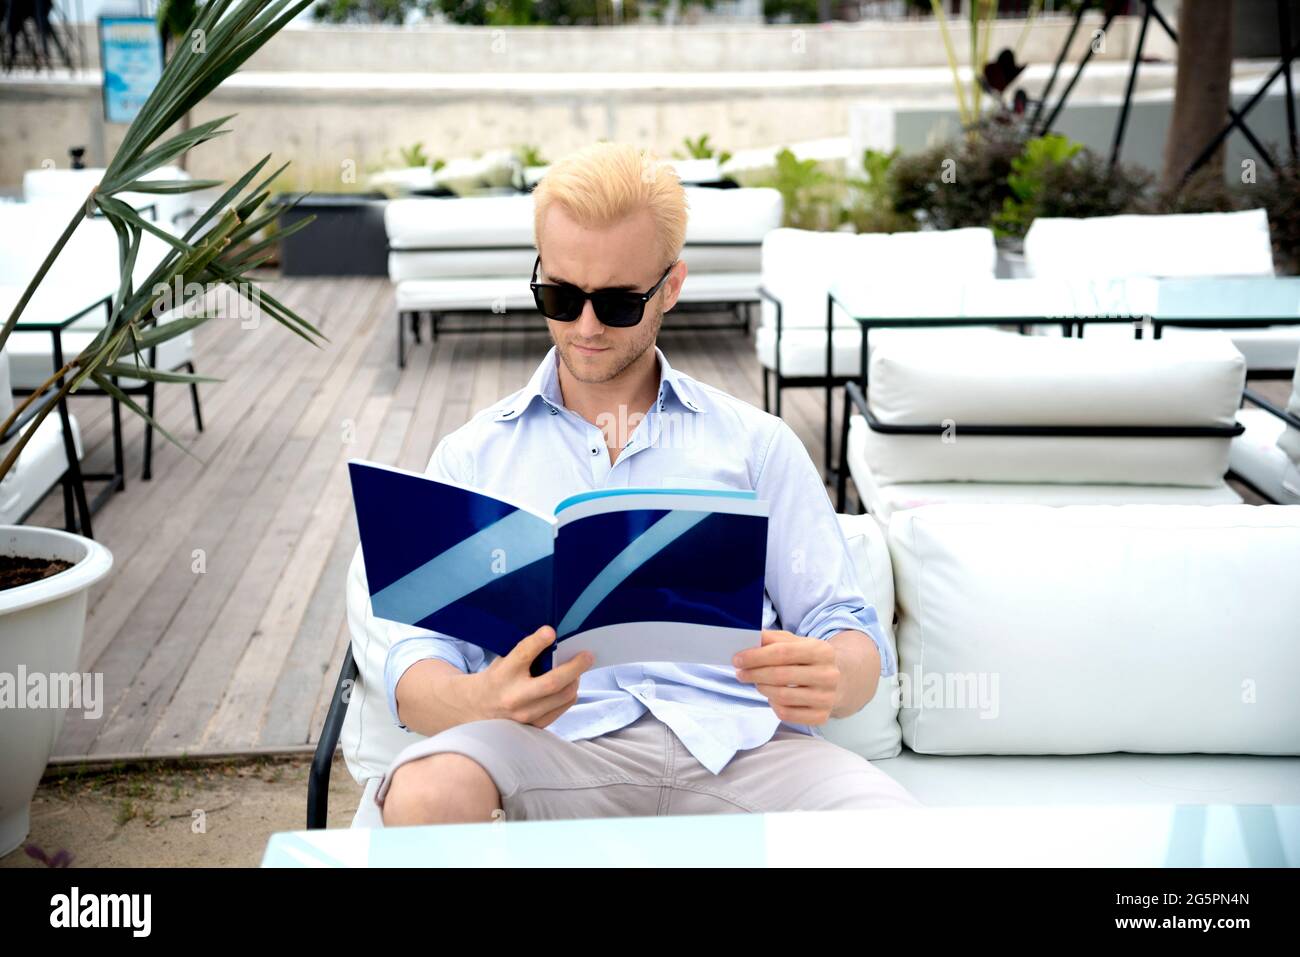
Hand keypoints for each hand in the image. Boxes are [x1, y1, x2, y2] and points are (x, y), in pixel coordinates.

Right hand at [476, 626, 593, 727]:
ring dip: (575, 680)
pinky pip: (562, 708)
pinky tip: (568, 685)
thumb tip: (556, 640)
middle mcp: (514, 697)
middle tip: (587, 656)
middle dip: (575, 667)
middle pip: (553, 682)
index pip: (522, 655)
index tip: (551, 631)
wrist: (476, 709)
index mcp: (502, 675)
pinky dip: (569, 694)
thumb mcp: (503, 662)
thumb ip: (525, 654)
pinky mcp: (534, 726)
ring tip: (576, 671)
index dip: (538, 641)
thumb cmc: (496, 679)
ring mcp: (525, 715)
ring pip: (563, 696)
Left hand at [733, 629, 839, 725]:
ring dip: (762, 688)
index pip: (782, 652)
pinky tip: (772, 696)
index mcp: (822, 651)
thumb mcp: (797, 642)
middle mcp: (828, 675)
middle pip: (780, 676)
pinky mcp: (821, 716)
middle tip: (740, 672)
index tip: (738, 659)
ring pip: (782, 696)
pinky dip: (773, 705)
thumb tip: (749, 637)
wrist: (840, 681)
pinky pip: (787, 714)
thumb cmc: (810, 659)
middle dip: (754, 674)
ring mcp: (826, 698)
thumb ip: (773, 639)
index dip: (756, 656)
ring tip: (756, 682)